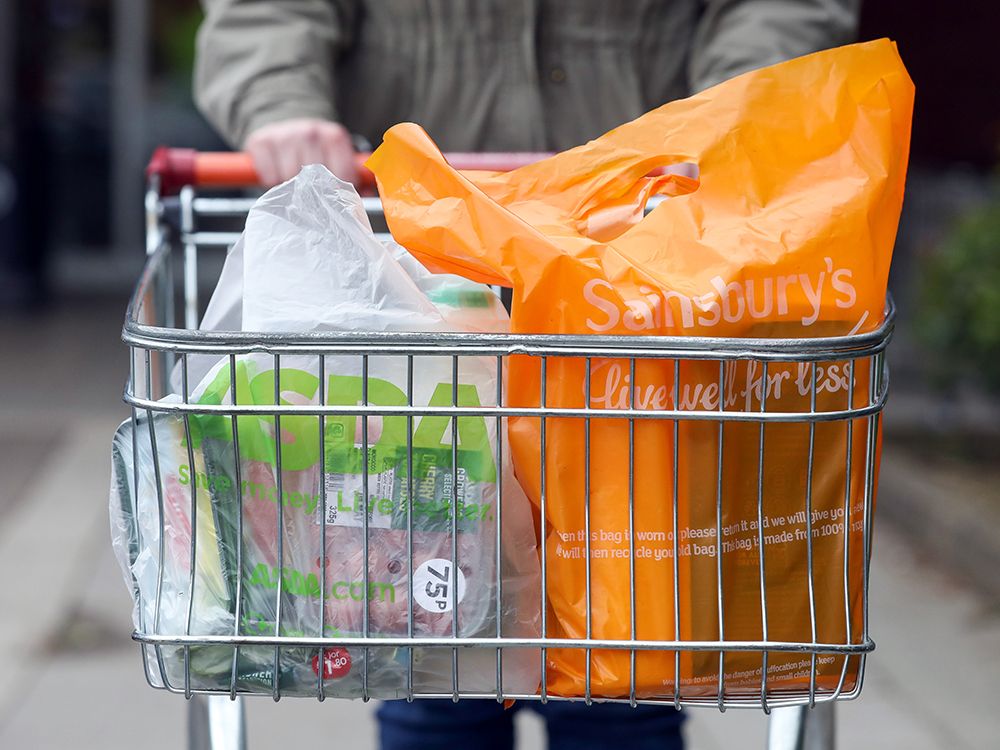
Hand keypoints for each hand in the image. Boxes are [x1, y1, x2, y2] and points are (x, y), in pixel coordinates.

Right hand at [244, 118, 358, 185]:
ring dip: (290, 185)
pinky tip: (276, 172)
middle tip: (310, 187)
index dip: (337, 190)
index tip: (332, 193)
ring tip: (292, 179)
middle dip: (313, 189)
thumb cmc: (315, 148)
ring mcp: (285, 135)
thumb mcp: (338, 155)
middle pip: (314, 180)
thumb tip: (370, 196)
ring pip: (289, 178)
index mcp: (334, 137)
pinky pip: (268, 176)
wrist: (284, 120)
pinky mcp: (261, 141)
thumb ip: (356, 177)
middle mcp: (311, 132)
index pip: (342, 176)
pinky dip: (271, 180)